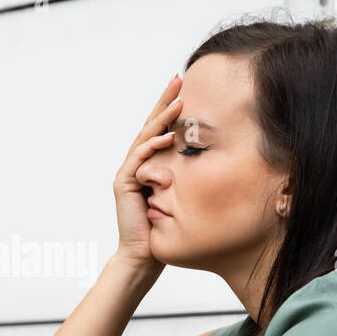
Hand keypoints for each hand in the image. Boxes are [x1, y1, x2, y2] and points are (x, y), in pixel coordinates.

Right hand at [112, 73, 182, 269]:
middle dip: (165, 101)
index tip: (185, 86)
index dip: (171, 107)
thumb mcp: (182, 195)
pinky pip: (139, 160)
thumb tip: (212, 157)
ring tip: (178, 103)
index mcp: (150, 163)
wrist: (145, 255)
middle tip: (178, 79)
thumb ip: (187, 175)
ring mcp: (129, 172)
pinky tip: (167, 138)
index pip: (161, 129)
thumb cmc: (165, 227)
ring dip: (162, 119)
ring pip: (145, 138)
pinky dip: (153, 147)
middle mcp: (137, 163)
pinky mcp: (124, 183)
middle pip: (151, 125)